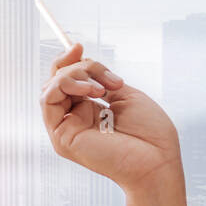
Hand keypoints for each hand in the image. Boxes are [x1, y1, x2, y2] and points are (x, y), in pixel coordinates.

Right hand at [42, 42, 184, 195]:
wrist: (156, 160)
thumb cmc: (150, 135)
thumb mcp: (125, 95)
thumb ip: (100, 79)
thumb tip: (82, 60)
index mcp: (91, 111)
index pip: (68, 80)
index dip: (69, 60)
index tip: (78, 45)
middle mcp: (76, 120)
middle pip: (57, 80)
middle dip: (78, 66)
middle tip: (103, 74)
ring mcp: (68, 129)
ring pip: (51, 87)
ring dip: (74, 75)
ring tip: (100, 88)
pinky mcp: (61, 137)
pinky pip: (48, 100)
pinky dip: (65, 85)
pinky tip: (89, 91)